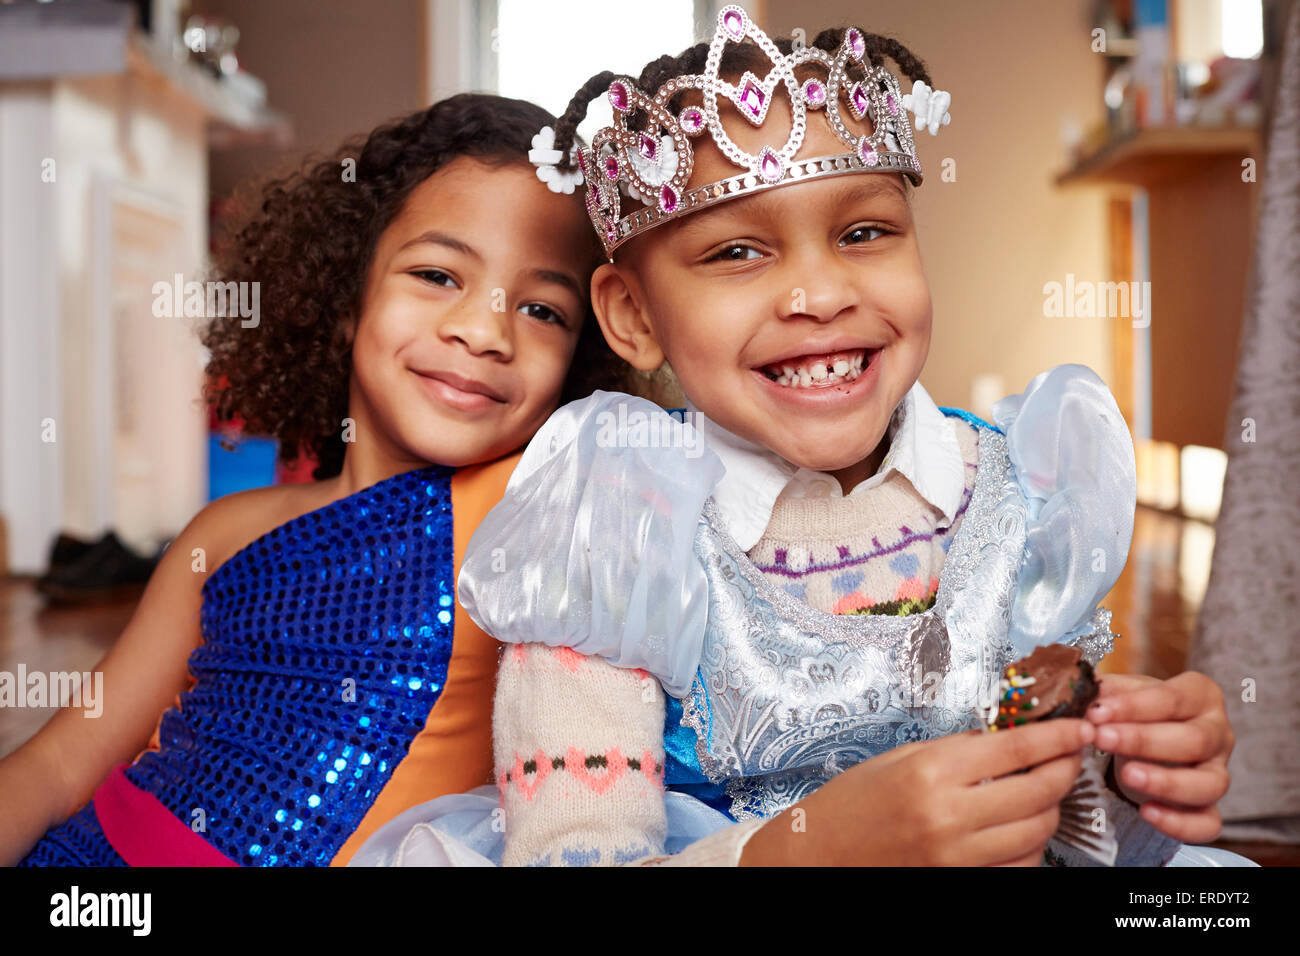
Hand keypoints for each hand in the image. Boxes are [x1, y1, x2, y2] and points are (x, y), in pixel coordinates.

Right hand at [740, 718, 1094, 865]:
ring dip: (1051, 809)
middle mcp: (950, 815)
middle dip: (1065, 770)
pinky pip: (1020, 868)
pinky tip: (1021, 830)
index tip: (1079, 727)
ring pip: (1038, 832)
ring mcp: (959, 856)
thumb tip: (1005, 739)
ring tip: (1043, 791)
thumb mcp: (898, 758)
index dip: (1058, 736)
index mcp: (933, 771)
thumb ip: (954, 749)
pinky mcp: (961, 882)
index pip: (1017, 748)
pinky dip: (1032, 848)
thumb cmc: (852, 801)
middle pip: (1039, 791)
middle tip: (1070, 757)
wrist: (819, 854)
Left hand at [1086, 671, 1233, 843]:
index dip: (1134, 706)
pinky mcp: (1211, 808)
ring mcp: (1218, 772)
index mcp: (1201, 695)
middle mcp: (1218, 733)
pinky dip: (1180, 823)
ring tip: (1127, 776)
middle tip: (1101, 739)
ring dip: (1167, 782)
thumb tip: (1085, 694)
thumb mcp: (1124, 692)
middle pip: (1195, 739)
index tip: (1097, 712)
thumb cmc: (1138, 710)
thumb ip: (1108, 692)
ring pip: (1211, 783)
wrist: (1148, 742)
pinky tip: (1146, 812)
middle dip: (1144, 741)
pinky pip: (1208, 823)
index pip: (1173, 699)